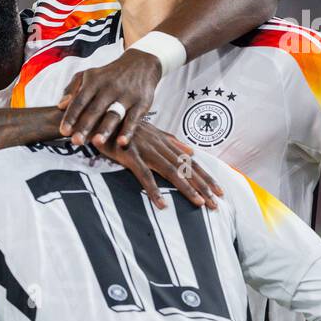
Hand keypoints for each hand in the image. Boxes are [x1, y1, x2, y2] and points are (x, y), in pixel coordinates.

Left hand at [58, 48, 162, 148]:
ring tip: (96, 142)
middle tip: (76, 141)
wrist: (140, 64)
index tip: (64, 131)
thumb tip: (60, 106)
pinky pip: (134, 119)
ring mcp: (126, 96)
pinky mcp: (141, 103)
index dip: (71, 116)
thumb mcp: (88, 75)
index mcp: (94, 82)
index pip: (80, 101)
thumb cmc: (108, 75)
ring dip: (105, 128)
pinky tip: (121, 143)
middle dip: (85, 126)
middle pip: (95, 110)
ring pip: (114, 114)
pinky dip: (128, 131)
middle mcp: (109, 88)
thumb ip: (72, 88)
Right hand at [93, 121, 221, 210]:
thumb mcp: (151, 131)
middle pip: (186, 168)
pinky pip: (144, 175)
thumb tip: (191, 152)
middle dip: (204, 186)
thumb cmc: (124, 126)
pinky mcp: (130, 156)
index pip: (191, 162)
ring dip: (187, 188)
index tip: (219, 191)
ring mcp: (145, 150)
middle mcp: (159, 146)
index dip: (206, 177)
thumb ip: (171, 142)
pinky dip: (154, 189)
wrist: (100, 116)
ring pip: (171, 172)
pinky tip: (162, 204)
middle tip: (217, 203)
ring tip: (200, 203)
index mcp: (165, 143)